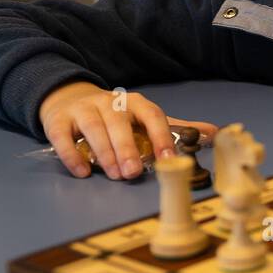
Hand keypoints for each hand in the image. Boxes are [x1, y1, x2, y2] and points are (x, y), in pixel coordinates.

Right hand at [38, 82, 217, 178]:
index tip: (168, 156)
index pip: (151, 114)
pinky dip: (71, 154)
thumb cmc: (114, 115)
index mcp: (134, 102)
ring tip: (114, 174)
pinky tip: (82, 172)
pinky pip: (63, 136)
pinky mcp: (58, 120)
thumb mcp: (144, 119)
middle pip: (119, 121)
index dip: (160, 134)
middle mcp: (109, 102)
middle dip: (128, 147)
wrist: (68, 98)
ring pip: (93, 127)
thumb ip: (176, 128)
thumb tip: (214, 133)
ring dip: (104, 152)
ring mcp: (82, 109)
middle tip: (133, 172)